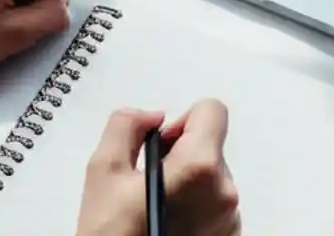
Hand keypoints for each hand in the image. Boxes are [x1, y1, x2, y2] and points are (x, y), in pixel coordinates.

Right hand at [76, 100, 239, 235]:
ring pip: (213, 178)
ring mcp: (230, 220)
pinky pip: (216, 206)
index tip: (165, 140)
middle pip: (211, 146)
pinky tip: (169, 223)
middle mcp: (224, 193)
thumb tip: (150, 116)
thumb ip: (127, 125)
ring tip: (157, 207)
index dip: (184, 119)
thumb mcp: (103, 170)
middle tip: (150, 180)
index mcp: (199, 168)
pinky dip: (196, 208)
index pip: (213, 111)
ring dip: (188, 184)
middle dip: (181, 154)